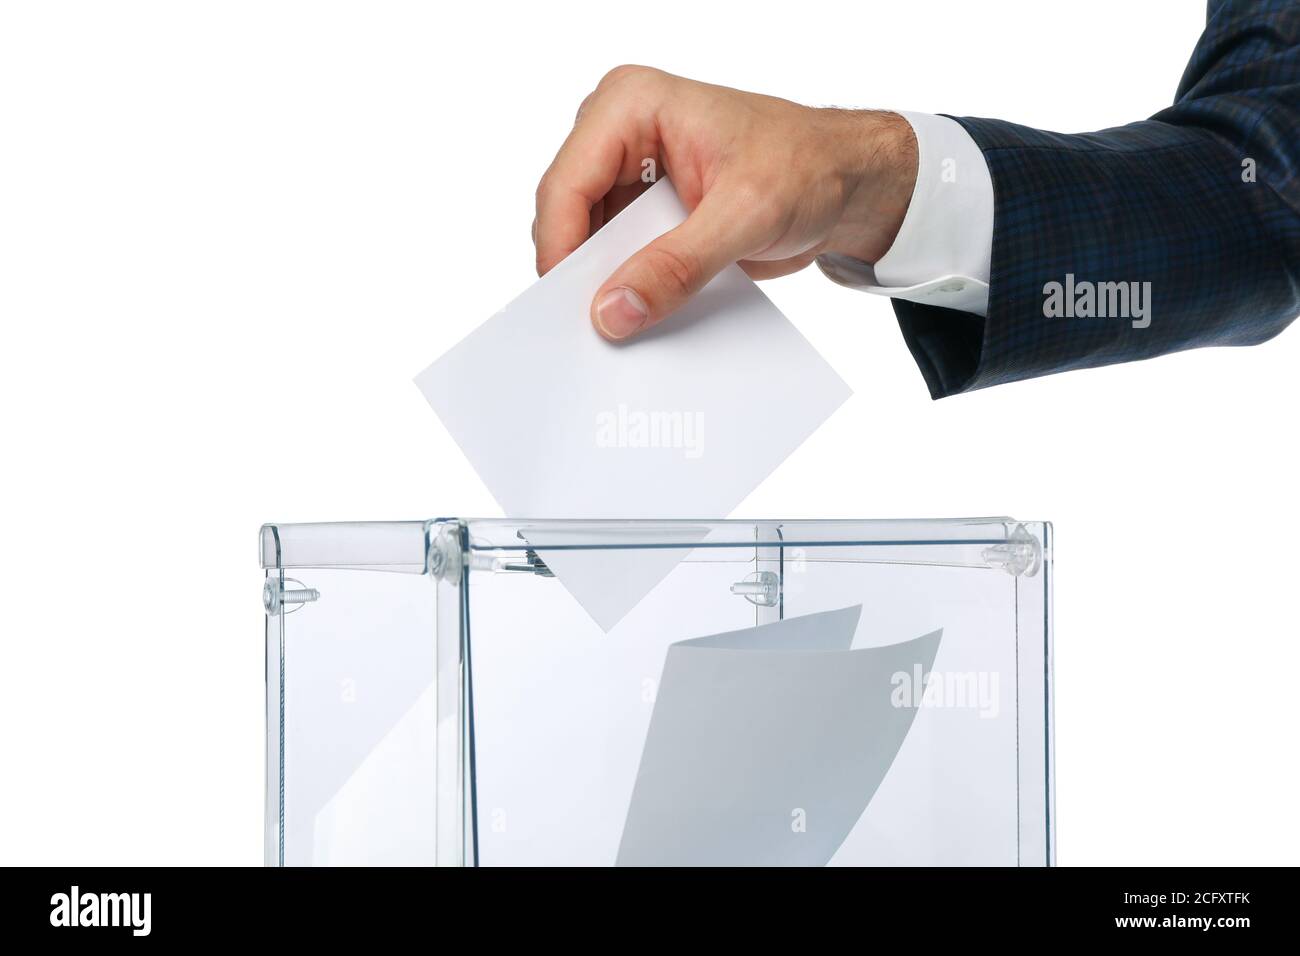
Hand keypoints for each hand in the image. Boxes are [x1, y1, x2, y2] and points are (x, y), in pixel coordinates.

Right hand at [533, 66, 917, 340]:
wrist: (850, 183)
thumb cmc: (810, 166)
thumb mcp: (745, 216)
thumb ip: (676, 265)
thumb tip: (614, 311)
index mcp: (631, 106)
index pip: (567, 183)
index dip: (561, 248)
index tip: (571, 307)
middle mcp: (619, 135)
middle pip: (568, 215)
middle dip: (581, 272)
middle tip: (594, 328)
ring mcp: (629, 176)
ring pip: (587, 243)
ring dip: (604, 286)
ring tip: (621, 326)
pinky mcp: (645, 213)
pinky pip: (617, 258)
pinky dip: (628, 289)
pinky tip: (642, 314)